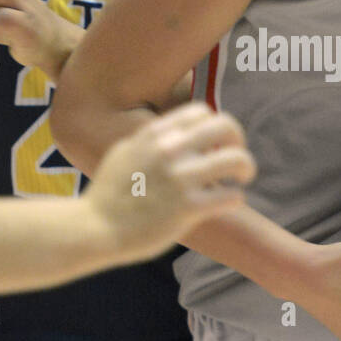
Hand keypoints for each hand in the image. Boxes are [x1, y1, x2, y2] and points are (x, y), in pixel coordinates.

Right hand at [86, 102, 256, 259]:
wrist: (94, 228)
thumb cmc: (108, 194)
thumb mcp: (124, 152)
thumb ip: (151, 139)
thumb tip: (177, 133)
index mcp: (155, 134)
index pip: (202, 111)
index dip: (215, 125)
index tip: (214, 143)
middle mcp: (170, 150)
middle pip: (226, 126)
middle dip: (238, 139)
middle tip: (237, 157)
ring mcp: (180, 179)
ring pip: (236, 159)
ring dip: (246, 167)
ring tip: (243, 178)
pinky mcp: (188, 208)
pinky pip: (231, 196)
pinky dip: (236, 198)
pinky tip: (229, 202)